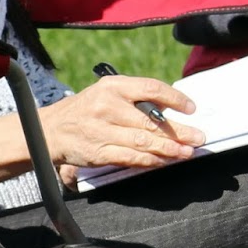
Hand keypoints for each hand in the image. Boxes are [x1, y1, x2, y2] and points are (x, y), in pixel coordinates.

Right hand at [40, 75, 202, 173]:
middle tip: (198, 138)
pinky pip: (130, 158)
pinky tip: (163, 161)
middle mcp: (107, 106)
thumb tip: (170, 110)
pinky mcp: (98, 152)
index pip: (151, 88)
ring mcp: (101, 130)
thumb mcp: (106, 94)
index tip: (191, 108)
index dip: (175, 98)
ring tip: (187, 153)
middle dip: (179, 132)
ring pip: (143, 141)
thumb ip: (135, 99)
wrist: (49, 130)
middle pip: (151, 121)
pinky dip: (150, 161)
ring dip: (169, 149)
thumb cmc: (85, 110)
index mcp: (112, 86)